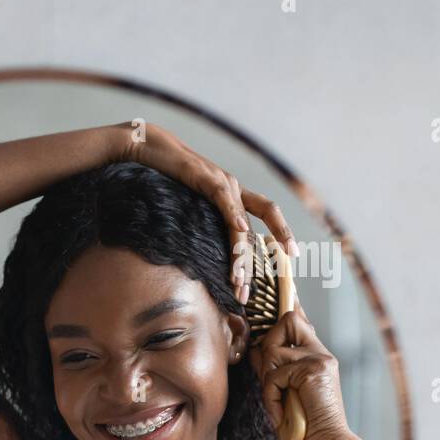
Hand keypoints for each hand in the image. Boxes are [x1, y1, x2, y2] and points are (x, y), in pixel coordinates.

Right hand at [116, 121, 297, 304]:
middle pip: (259, 222)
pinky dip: (233, 217)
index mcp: (232, 191)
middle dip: (256, 260)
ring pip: (240, 223)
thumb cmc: (163, 174)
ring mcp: (222, 181)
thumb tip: (201, 242)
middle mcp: (233, 186)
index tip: (293, 254)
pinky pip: (224, 201)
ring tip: (238, 279)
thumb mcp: (186, 201)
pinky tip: (239, 233)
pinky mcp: (207, 177)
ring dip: (240, 254)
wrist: (146, 148)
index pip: (265, 212)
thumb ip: (200, 218)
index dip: (282, 231)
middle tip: (249, 291)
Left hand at [247, 298, 351, 439]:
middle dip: (267, 349)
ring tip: (280, 402)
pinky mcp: (315, 367)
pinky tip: (282, 409)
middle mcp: (319, 351)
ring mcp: (319, 357)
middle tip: (273, 382)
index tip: (280, 272)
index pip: (297, 318)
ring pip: (273, 350)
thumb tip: (253, 347)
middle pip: (285, 321)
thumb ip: (270, 367)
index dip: (287, 299)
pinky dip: (271, 395)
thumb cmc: (301, 423)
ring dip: (267, 381)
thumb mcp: (281, 390)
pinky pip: (274, 373)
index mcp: (314, 354)